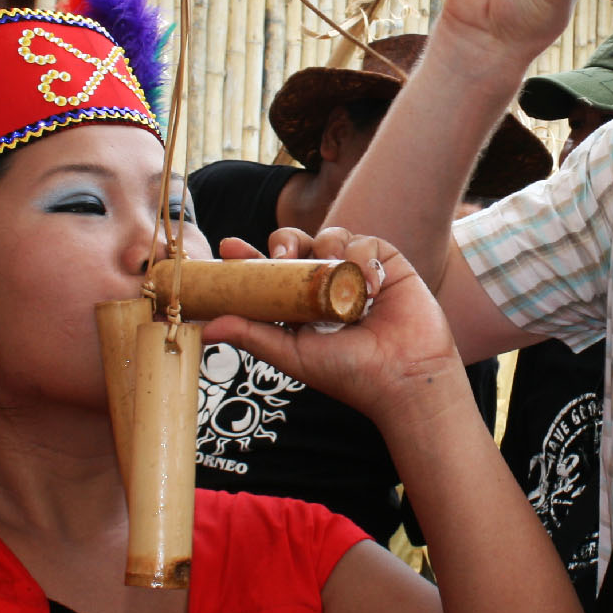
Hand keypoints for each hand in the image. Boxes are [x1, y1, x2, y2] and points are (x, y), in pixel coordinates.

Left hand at [202, 231, 469, 426]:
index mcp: (299, 304)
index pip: (268, 271)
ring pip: (328, 236)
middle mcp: (325, 283)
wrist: (405, 376)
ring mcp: (354, 271)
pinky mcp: (385, 263)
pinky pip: (364, 242)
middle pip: (295, 244)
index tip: (229, 248)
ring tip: (339, 278)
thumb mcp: (293, 354)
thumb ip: (253, 335)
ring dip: (328, 250)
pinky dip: (363, 258)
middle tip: (281, 253)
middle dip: (284, 240)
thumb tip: (206, 327)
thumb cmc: (349, 373)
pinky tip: (372, 286)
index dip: (248, 257)